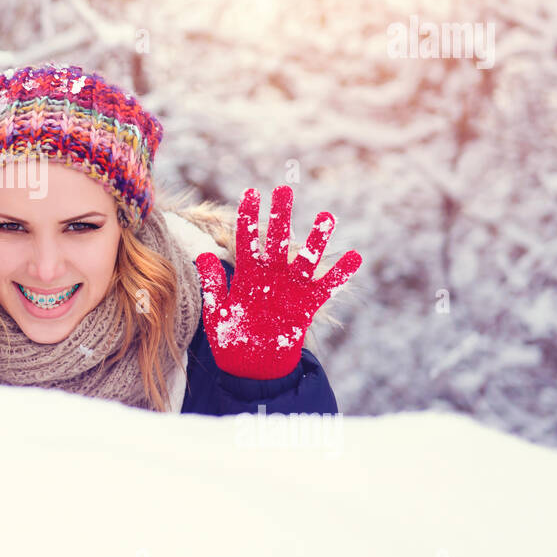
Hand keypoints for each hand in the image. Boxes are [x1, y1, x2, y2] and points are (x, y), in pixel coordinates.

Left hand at [194, 185, 361, 379]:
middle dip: (281, 215)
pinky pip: (327, 287)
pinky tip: (355, 257)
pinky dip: (341, 273)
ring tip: (327, 216)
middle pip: (278, 239)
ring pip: (305, 258)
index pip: (247, 239)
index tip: (251, 192)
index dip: (249, 216)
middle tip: (284, 189)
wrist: (251, 367)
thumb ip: (213, 283)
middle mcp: (271, 275)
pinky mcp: (307, 305)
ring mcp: (291, 288)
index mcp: (247, 273)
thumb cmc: (231, 337)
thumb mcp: (217, 310)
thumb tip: (201, 254)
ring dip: (317, 239)